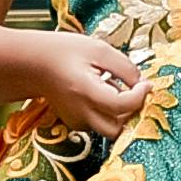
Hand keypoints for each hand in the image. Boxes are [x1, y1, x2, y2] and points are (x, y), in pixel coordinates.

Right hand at [34, 31, 150, 139]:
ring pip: (109, 128)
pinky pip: (99, 124)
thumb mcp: (99, 49)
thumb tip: (142, 84)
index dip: (140, 96)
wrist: (35, 62)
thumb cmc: (65, 51)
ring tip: (114, 88)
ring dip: (120, 114)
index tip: (146, 84)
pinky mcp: (75, 123)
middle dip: (132, 114)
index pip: (122, 106)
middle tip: (136, 94)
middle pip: (117, 130)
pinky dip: (108, 113)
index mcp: (86, 91)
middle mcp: (80, 112)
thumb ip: (124, 67)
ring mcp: (76, 121)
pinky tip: (102, 93)